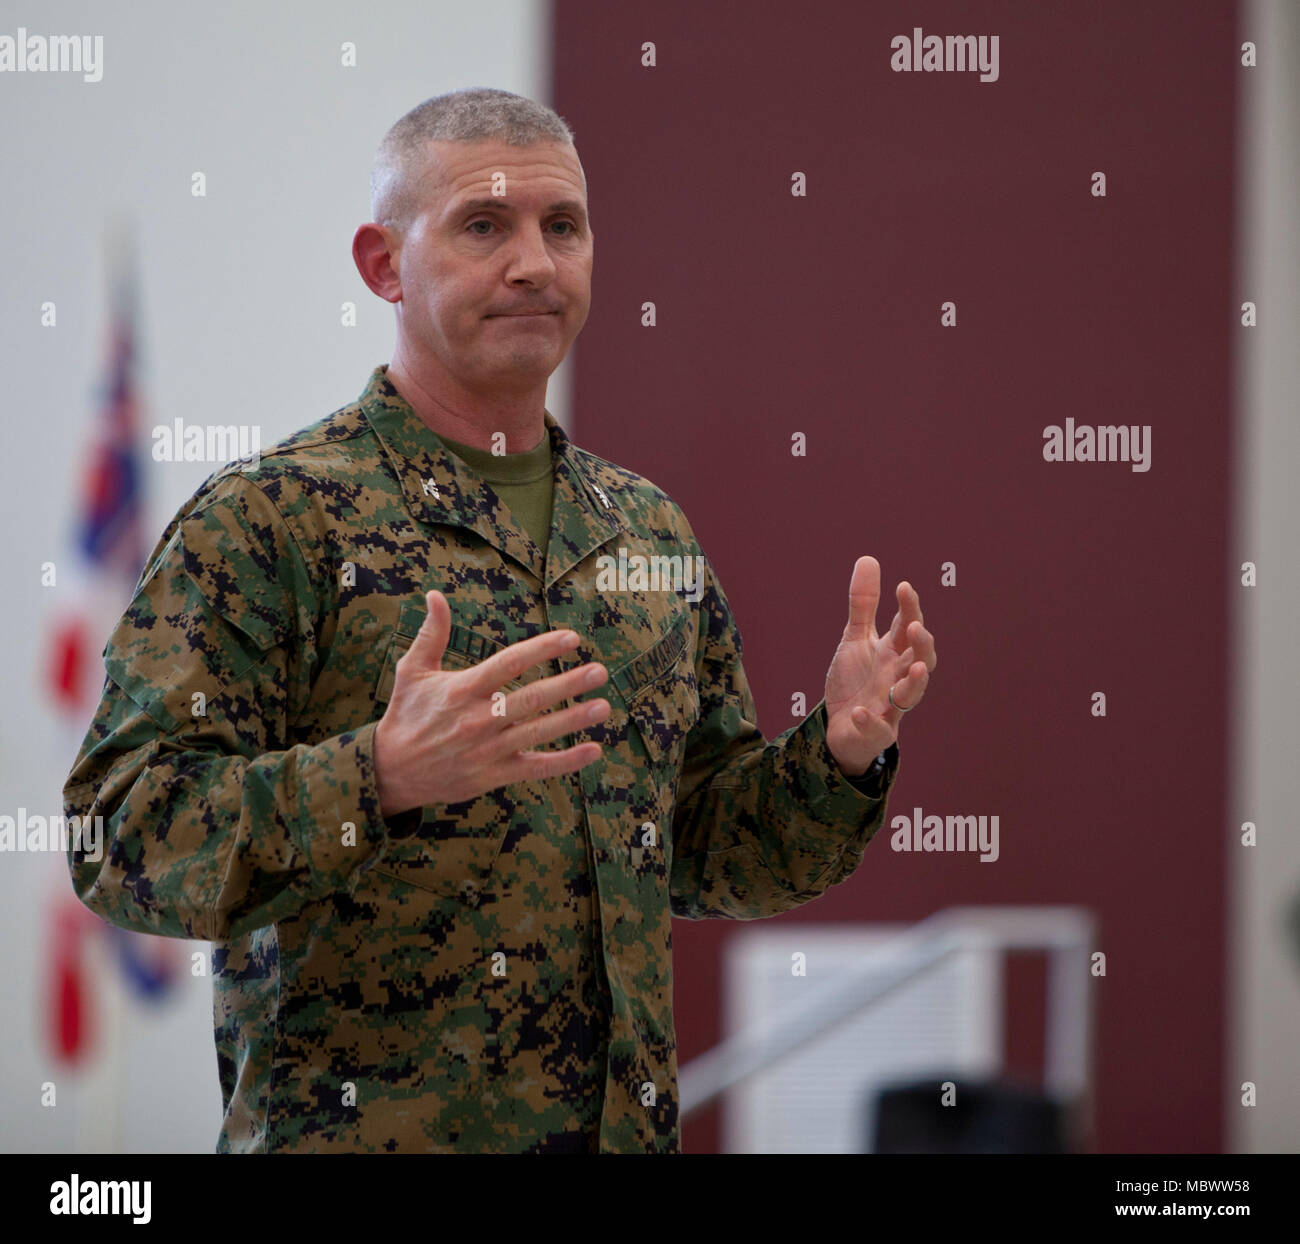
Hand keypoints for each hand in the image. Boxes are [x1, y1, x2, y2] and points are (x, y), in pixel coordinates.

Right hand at [373, 590, 609, 815]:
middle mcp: (477, 719)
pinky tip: (594, 750)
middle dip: (568, 684)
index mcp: (461, 690)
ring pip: (538, 733)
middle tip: (600, 671)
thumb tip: (434, 594)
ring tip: (604, 706)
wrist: (391, 772)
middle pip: (531, 698)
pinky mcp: (494, 775)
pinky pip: (536, 768)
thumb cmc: (406, 715)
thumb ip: (432, 633)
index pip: (508, 664)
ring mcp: (488, 750)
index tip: (571, 638)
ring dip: (573, 720)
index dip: (541, 650)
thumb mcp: (412, 671)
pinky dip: (566, 762)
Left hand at [823, 556, 936, 775]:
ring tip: (916, 669)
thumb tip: (868, 558)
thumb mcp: (854, 639)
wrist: (840, 726)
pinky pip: (878, 729)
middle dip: (922, 645)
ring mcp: (890, 706)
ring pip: (911, 696)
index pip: (907, 627)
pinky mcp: (877, 732)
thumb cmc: (855, 681)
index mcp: (893, 653)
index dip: (909, 608)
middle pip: (920, 660)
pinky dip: (871, 721)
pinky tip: (861, 711)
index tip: (903, 587)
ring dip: (915, 683)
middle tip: (916, 627)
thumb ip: (863, 604)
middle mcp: (897, 677)